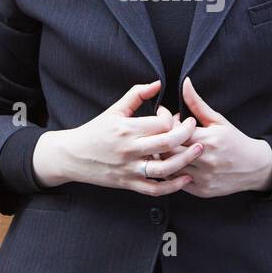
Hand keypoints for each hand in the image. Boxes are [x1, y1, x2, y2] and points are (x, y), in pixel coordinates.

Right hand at [34, 80, 202, 195]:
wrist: (72, 156)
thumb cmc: (95, 130)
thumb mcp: (114, 110)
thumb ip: (137, 94)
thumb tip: (158, 83)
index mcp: (127, 128)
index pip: (160, 122)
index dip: (172, 118)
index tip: (174, 116)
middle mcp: (129, 149)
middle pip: (167, 142)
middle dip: (186, 135)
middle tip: (195, 128)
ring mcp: (130, 168)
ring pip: (164, 168)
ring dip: (185, 160)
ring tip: (199, 150)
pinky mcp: (129, 183)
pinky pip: (154, 189)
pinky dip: (173, 186)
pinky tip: (185, 177)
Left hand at [156, 76, 271, 198]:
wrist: (255, 167)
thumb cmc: (235, 140)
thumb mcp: (218, 120)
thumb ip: (197, 103)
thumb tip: (185, 83)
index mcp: (208, 139)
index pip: (174, 132)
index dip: (166, 124)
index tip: (168, 119)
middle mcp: (205, 160)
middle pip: (168, 151)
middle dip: (162, 141)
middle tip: (164, 134)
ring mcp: (203, 177)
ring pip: (170, 168)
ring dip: (164, 158)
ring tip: (168, 148)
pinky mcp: (201, 190)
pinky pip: (177, 182)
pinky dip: (172, 172)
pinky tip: (175, 163)